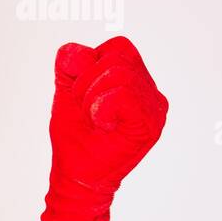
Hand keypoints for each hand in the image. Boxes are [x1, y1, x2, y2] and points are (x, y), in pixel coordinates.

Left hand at [48, 35, 168, 194]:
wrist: (75, 173)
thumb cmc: (75, 135)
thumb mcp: (66, 91)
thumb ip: (70, 65)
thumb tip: (79, 53)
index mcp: (135, 78)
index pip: (118, 46)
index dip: (90, 64)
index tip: (82, 94)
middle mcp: (150, 91)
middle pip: (118, 57)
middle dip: (86, 82)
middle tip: (85, 110)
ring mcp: (155, 108)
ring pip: (119, 74)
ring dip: (90, 98)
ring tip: (93, 119)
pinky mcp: (150, 125)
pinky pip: (123, 95)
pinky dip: (101, 107)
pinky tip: (102, 124)